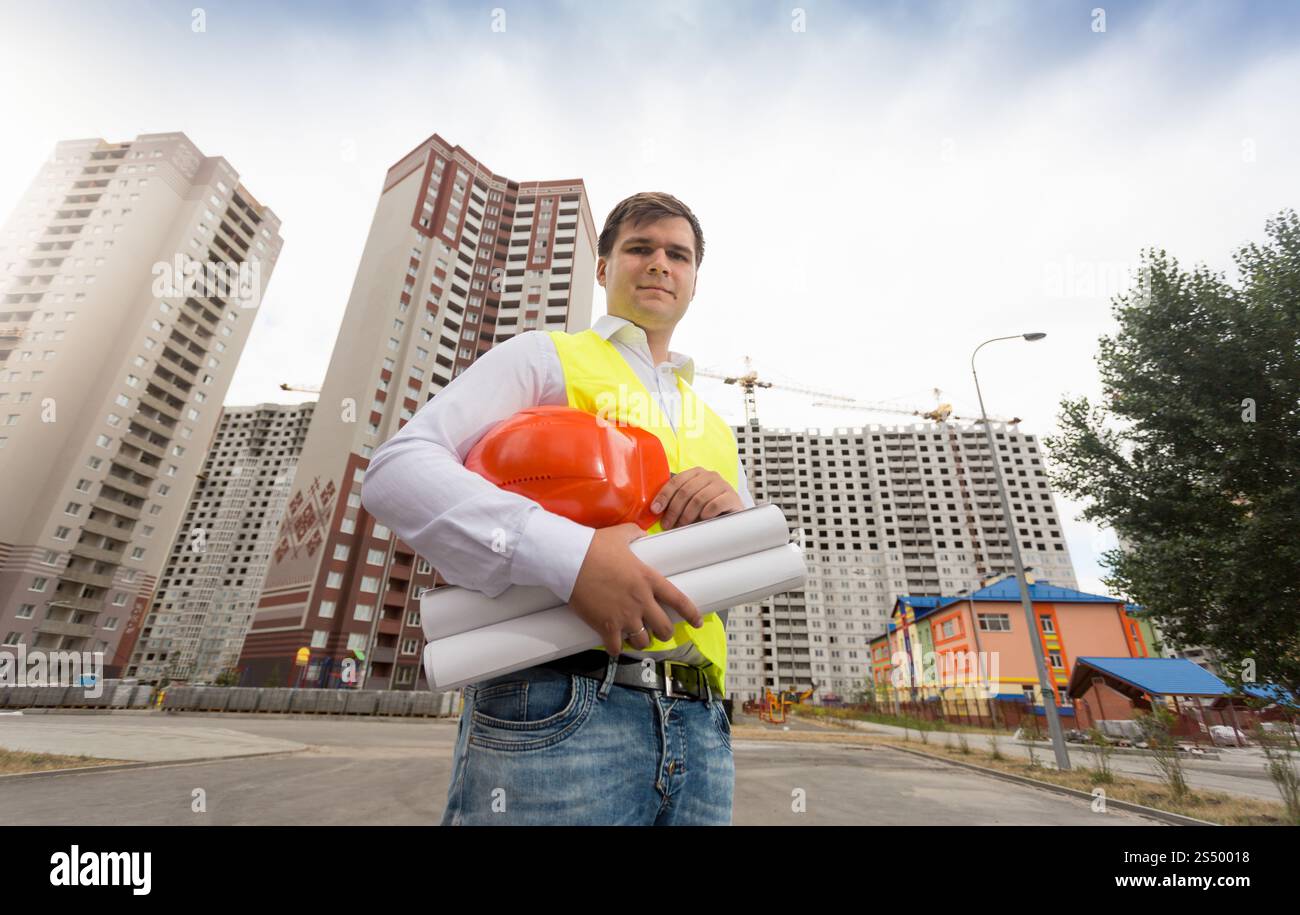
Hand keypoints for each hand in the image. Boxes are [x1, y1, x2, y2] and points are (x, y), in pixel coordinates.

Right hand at [569, 523, 702, 654]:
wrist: (571, 560)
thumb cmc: (595, 546)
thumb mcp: (620, 534)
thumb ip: (634, 533)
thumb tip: (641, 532)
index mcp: (649, 579)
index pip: (679, 600)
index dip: (691, 614)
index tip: (696, 622)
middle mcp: (642, 601)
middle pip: (664, 628)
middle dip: (664, 633)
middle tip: (659, 633)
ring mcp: (625, 616)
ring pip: (643, 641)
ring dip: (641, 642)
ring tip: (636, 639)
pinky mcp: (606, 626)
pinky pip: (616, 648)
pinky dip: (615, 649)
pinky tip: (613, 646)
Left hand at [650, 467, 743, 529]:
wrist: (732, 515)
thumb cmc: (708, 509)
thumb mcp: (690, 502)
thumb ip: (676, 501)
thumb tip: (655, 510)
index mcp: (696, 473)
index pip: (676, 480)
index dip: (664, 495)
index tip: (655, 510)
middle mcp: (710, 476)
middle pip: (686, 490)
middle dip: (674, 509)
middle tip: (668, 524)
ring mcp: (722, 485)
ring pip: (699, 498)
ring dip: (687, 515)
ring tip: (683, 525)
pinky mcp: (732, 497)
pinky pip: (714, 504)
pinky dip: (705, 513)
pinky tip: (702, 519)